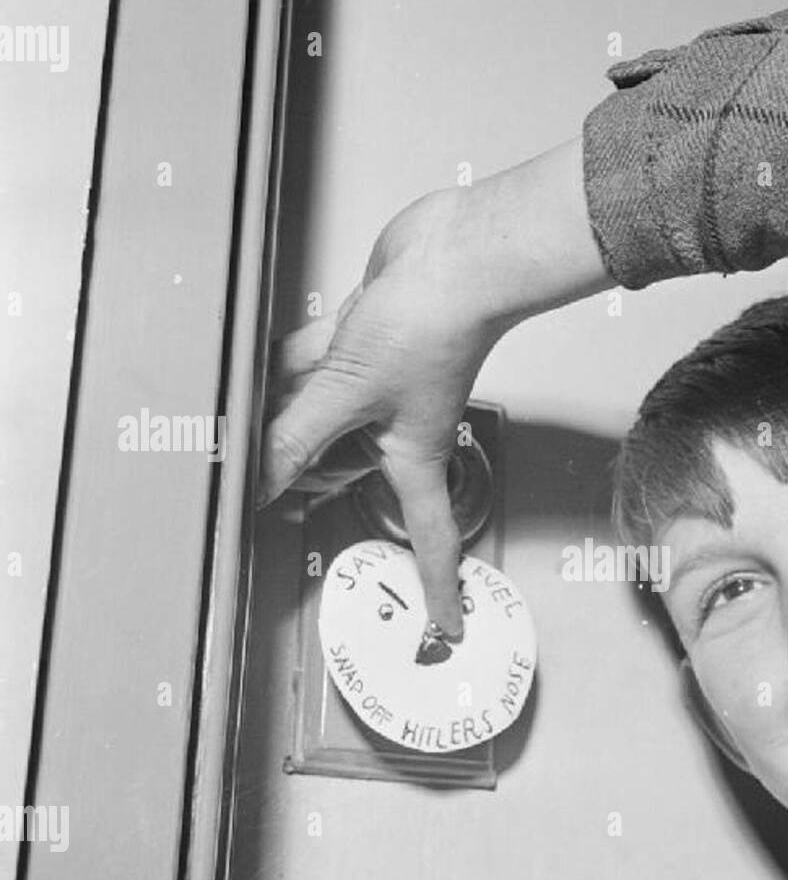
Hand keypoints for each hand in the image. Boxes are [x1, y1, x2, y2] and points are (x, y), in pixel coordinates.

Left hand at [260, 191, 510, 638]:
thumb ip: (296, 438)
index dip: (439, 585)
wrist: (454, 256)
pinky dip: (285, 369)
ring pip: (317, 417)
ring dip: (283, 411)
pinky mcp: (360, 345)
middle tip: (251, 473)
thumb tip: (258, 483)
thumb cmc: (432, 326)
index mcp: (411, 457)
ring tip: (242, 409)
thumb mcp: (349, 394)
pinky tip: (252, 365)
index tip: (446, 623)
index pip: (432, 538)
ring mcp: (376, 386)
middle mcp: (395, 428)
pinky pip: (313, 369)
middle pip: (337, 470)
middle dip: (297, 468)